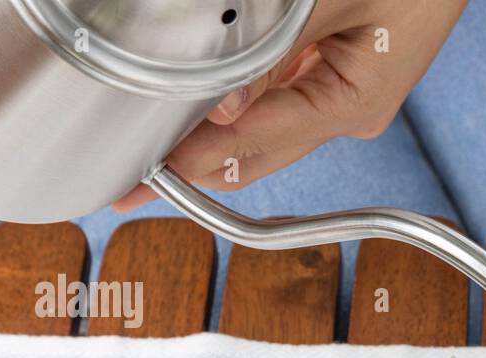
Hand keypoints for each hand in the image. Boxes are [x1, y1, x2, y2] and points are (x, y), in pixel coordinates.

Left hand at [115, 0, 466, 210]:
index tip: (142, 179)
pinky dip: (236, 99)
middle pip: (255, 155)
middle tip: (131, 179)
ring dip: (210, 134)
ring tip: (155, 143)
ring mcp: (343, 95)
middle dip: (193, 165)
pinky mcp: (337, 72)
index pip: (256, 148)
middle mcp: (348, 112)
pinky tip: (202, 101)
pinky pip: (276, 96)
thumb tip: (218, 106)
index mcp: (353, 104)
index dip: (192, 166)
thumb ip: (272, 49)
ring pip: (260, 128)